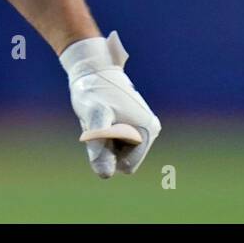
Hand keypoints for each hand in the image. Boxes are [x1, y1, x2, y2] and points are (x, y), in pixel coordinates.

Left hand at [60, 30, 160, 177]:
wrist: (92, 68)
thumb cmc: (93, 90)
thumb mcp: (94, 118)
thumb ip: (99, 146)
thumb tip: (106, 174)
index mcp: (147, 131)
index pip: (126, 167)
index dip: (108, 152)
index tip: (103, 127)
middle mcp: (151, 129)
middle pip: (124, 159)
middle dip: (108, 145)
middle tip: (100, 120)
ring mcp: (144, 125)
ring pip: (120, 151)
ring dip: (106, 138)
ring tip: (101, 115)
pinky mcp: (136, 121)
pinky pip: (118, 141)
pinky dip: (107, 132)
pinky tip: (104, 113)